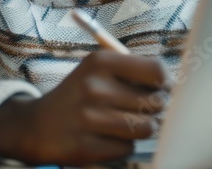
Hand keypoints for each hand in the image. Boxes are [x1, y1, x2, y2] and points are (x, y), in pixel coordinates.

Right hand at [0, 51, 170, 165]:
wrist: (36, 126)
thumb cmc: (79, 94)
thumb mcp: (98, 70)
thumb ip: (134, 72)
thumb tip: (174, 85)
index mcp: (99, 62)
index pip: (157, 71)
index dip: (165, 83)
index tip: (160, 88)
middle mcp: (94, 88)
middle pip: (156, 103)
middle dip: (153, 108)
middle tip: (139, 108)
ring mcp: (89, 119)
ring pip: (146, 128)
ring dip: (140, 128)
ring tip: (124, 123)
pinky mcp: (86, 147)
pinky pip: (128, 148)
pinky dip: (123, 145)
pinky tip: (106, 137)